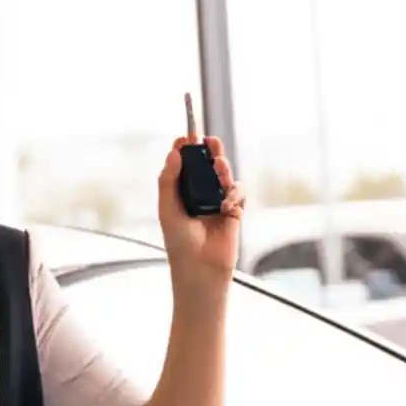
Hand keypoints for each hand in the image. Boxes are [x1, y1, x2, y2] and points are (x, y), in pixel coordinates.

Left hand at [157, 134, 244, 278]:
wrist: (199, 269)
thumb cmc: (179, 243)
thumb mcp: (167, 209)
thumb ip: (169, 180)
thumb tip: (174, 152)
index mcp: (180, 193)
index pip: (183, 165)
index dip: (184, 150)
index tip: (185, 137)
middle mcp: (198, 195)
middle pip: (206, 165)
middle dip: (209, 150)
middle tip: (209, 140)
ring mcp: (217, 202)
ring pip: (225, 175)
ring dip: (223, 168)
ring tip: (218, 165)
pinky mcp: (234, 212)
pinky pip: (238, 193)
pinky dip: (234, 194)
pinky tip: (225, 205)